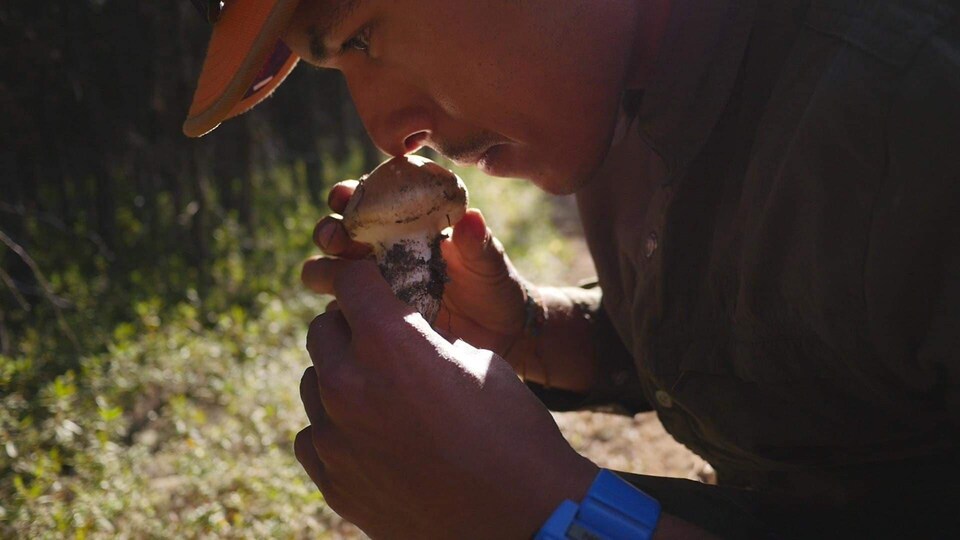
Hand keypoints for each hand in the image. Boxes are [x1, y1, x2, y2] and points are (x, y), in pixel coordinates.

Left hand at [295, 260, 597, 538]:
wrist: (524, 517)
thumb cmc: (512, 432)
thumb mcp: (476, 361)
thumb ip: (424, 341)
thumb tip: (401, 335)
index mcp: (389, 343)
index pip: (349, 283)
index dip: (363, 277)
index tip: (371, 283)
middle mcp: (349, 385)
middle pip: (322, 331)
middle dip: (350, 326)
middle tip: (380, 340)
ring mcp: (335, 439)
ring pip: (314, 384)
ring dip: (341, 378)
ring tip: (382, 395)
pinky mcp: (334, 482)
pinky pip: (315, 437)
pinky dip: (337, 429)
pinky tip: (373, 437)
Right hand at [301, 180, 528, 355]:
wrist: (499, 333)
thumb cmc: (493, 284)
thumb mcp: (489, 262)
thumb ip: (478, 242)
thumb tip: (472, 218)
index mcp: (405, 224)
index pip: (368, 200)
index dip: (349, 194)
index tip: (343, 196)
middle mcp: (381, 250)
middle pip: (338, 233)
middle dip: (329, 230)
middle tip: (335, 237)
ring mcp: (373, 285)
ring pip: (329, 271)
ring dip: (322, 270)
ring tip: (328, 278)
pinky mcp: (372, 318)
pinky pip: (341, 313)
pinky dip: (335, 312)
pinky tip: (341, 316)